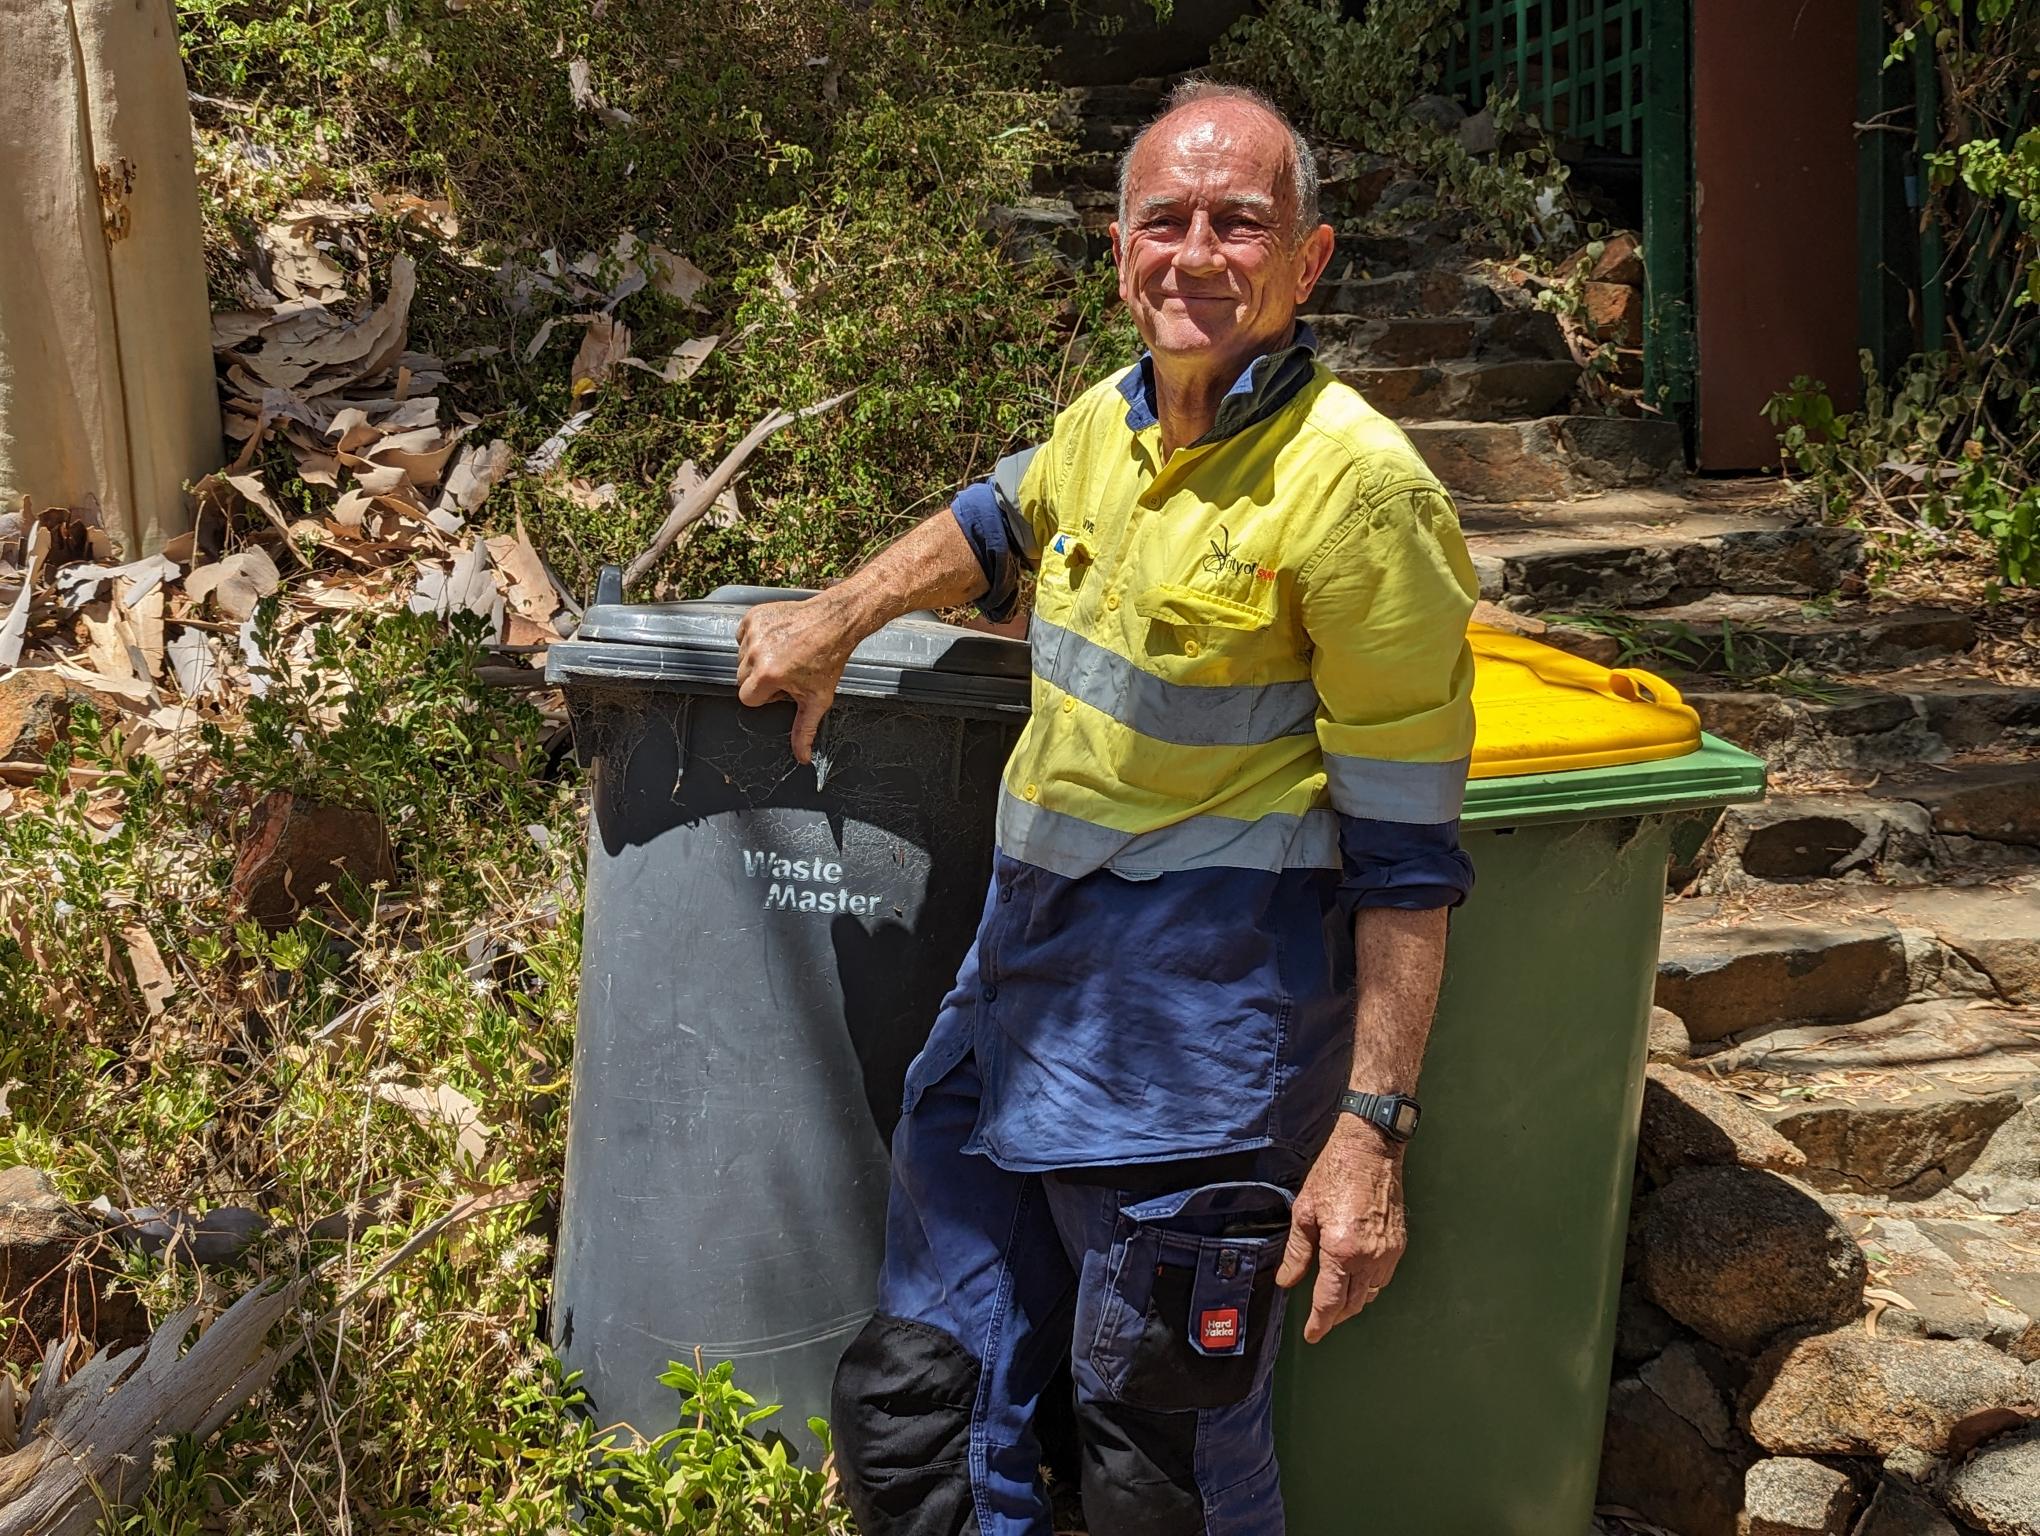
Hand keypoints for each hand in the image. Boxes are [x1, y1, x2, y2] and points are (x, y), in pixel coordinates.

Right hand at [735, 594, 860, 763]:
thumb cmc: (828, 660)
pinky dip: (756, 639)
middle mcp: (756, 653)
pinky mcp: (754, 616)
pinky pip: (743, 636)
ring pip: (741, 657)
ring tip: (785, 653)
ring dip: (759, 658)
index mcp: (767, 675)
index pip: (748, 698)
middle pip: (742, 678)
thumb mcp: (817, 700)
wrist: (835, 622)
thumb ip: (804, 730)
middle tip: (787, 671)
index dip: (766, 697)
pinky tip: (778, 640)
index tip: (784, 687)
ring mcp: (754, 632)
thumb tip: (802, 758)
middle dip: (761, 679)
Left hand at [1275, 1118, 1407, 1342]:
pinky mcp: (1398, 1243)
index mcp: (1343, 1251)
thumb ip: (1297, 1252)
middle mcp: (1370, 1256)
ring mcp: (1389, 1251)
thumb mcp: (1305, 1211)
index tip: (1312, 1334)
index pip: (1330, 1301)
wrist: (1371, 1148)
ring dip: (1353, 1302)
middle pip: (1353, 1303)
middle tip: (1320, 1320)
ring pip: (1371, 1293)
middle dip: (1335, 1316)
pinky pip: (1383, 1276)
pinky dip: (1368, 1284)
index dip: (1320, 1322)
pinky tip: (1356, 1279)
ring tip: (1336, 1302)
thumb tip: (1287, 1280)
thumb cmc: (1336, 1172)